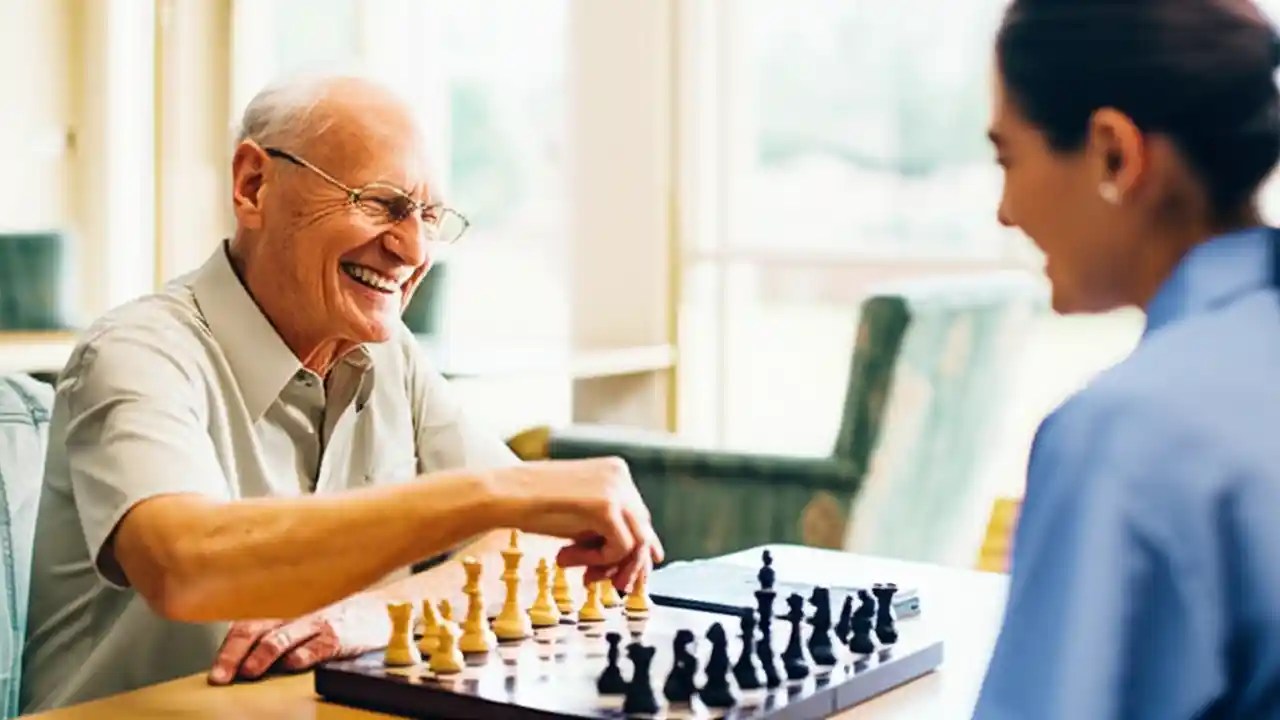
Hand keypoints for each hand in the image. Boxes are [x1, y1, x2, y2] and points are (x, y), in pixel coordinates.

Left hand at [207, 594, 387, 683]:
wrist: (381, 609)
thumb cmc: (336, 617)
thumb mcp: (302, 619)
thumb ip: (276, 633)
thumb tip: (241, 663)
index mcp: (281, 610)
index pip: (245, 625)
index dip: (227, 649)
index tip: (216, 673)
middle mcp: (294, 613)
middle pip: (255, 630)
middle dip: (235, 655)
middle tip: (222, 677)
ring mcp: (316, 623)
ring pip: (281, 638)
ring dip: (262, 656)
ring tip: (249, 672)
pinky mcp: (337, 636)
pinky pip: (315, 646)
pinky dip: (300, 656)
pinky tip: (291, 665)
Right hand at [494, 457, 663, 592]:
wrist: (501, 495)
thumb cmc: (532, 505)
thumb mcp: (580, 514)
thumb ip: (609, 529)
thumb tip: (646, 558)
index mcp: (615, 471)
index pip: (639, 518)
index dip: (630, 552)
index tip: (615, 573)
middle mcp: (621, 475)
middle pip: (643, 531)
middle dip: (622, 564)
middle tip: (595, 580)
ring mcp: (617, 488)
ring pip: (638, 543)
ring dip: (609, 565)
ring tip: (583, 575)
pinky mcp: (607, 506)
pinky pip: (621, 547)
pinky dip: (598, 561)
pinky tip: (566, 556)